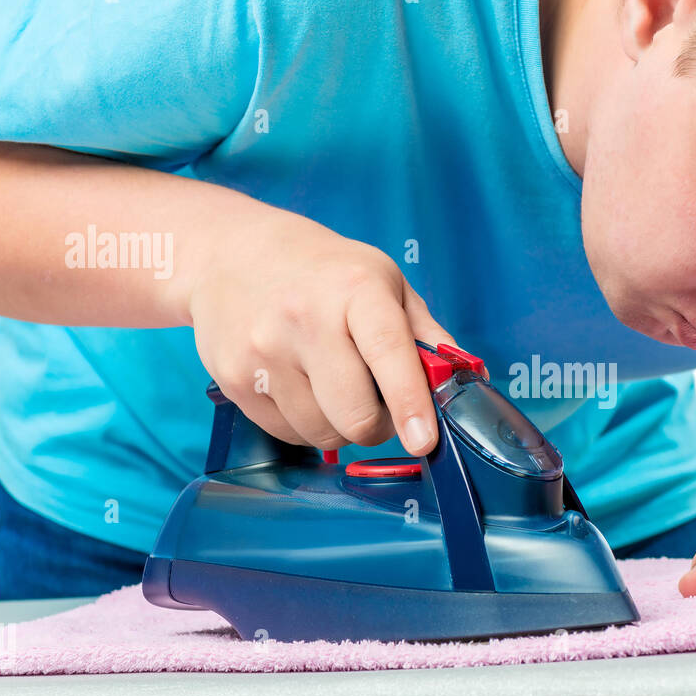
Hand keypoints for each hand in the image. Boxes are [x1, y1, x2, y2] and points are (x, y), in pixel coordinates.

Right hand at [187, 213, 456, 454]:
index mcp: (354, 288)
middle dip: (380, 424)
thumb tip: (464, 384)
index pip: (388, 352)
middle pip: (355, 415)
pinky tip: (303, 387)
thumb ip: (427, 335)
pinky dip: (307, 425)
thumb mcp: (385, 282)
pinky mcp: (234, 380)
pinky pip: (289, 434)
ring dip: (341, 426)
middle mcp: (304, 318)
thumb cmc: (324, 273)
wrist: (232, 255)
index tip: (423, 440)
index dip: (409, 402)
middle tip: (380, 402)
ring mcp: (263, 352)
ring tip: (336, 386)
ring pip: (323, 434)